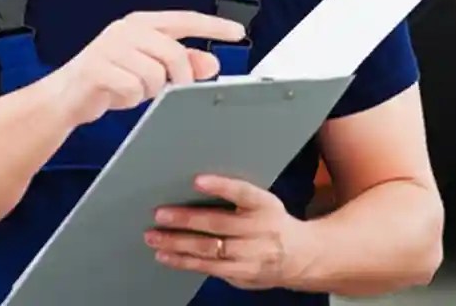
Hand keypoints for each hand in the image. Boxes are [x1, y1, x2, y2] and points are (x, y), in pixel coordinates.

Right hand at [50, 11, 244, 125]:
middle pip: (174, 54)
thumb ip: (182, 63)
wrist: (66, 96)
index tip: (238, 32)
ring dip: (148, 91)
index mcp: (141, 24)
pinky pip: (132, 89)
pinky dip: (130, 99)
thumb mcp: (150, 69)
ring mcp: (110, 47)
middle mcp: (126, 30)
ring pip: (155, 75)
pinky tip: (117, 95)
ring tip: (132, 89)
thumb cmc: (111, 79)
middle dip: (178, 77)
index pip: (185, 19)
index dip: (213, 25)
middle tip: (168, 88)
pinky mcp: (97, 68)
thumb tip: (212, 64)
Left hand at [145, 175, 310, 290]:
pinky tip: (165, 256)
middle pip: (219, 224)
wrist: (301, 256)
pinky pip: (208, 269)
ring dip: (178, 243)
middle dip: (186, 219)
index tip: (197, 180)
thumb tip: (193, 185)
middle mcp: (259, 230)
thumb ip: (235, 196)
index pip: (243, 193)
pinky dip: (184, 262)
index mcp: (265, 205)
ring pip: (210, 250)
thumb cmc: (270, 221)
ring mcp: (250, 255)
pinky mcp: (242, 275)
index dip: (220, 186)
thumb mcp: (262, 202)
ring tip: (153, 237)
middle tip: (159, 214)